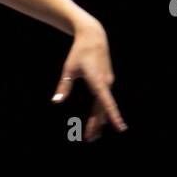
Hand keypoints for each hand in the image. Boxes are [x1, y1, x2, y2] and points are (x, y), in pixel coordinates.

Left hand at [51, 21, 127, 141]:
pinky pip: (104, 99)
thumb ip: (64, 86)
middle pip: (103, 108)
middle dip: (97, 125)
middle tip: (90, 140)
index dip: (113, 115)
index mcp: (98, 81)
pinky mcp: (106, 80)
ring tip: (93, 135)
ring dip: (99, 120)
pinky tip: (98, 121)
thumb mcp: (69, 68)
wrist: (93, 36)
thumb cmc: (79, 52)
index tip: (120, 127)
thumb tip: (56, 101)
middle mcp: (106, 83)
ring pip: (104, 105)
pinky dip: (101, 111)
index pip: (106, 102)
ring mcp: (107, 82)